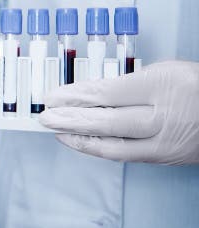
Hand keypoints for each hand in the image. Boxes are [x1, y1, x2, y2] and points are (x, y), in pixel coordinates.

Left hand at [39, 61, 198, 164]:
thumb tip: (89, 93)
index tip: (51, 97)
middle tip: (44, 116)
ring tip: (56, 131)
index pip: (106, 94)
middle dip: (69, 120)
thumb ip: (127, 82)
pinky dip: (99, 149)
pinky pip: (125, 155)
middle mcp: (163, 117)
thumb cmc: (197, 87)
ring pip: (113, 146)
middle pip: (106, 122)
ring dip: (79, 139)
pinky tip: (82, 142)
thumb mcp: (164, 70)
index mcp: (162, 86)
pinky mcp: (164, 157)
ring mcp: (165, 142)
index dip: (73, 97)